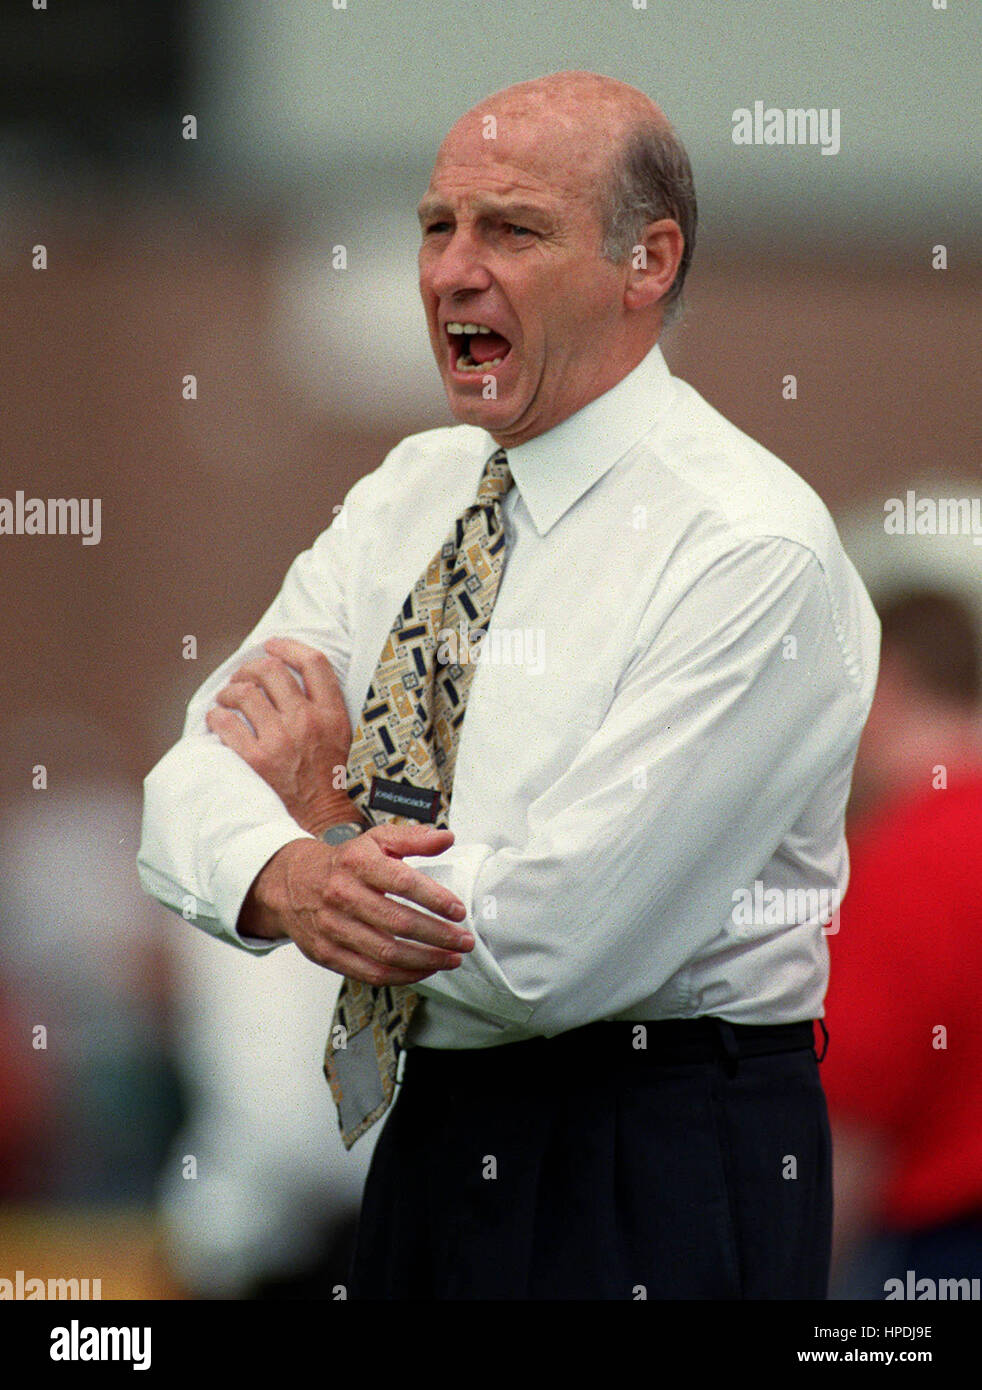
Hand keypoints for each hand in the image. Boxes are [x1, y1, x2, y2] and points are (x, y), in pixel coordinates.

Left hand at [206, 637, 354, 833]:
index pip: (313, 662)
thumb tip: (289, 673)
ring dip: (230, 691)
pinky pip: (226, 724)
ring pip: (245, 693)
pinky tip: (218, 720)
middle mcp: (306, 721)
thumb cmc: (329, 774)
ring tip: (228, 698)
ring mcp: (280, 740)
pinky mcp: (257, 760)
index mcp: (331, 712)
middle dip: (251, 667)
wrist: (322, 815)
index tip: (273, 645)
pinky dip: (217, 717)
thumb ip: (323, 703)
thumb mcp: (341, 732)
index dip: (288, 646)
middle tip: (243, 676)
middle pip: (272, 670)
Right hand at [239, 829, 473, 984]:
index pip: (403, 883)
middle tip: (464, 941)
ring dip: (425, 960)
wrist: (290, 883)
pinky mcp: (327, 953)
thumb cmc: (343, 863)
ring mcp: (332, 927)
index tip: (458, 910)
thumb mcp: (375, 841)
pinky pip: (370, 972)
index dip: (435, 899)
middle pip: (398, 923)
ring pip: (386, 953)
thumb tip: (446, 838)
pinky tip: (424, 969)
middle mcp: (342, 895)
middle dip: (438, 935)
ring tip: (451, 958)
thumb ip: (413, 838)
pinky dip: (402, 976)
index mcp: (357, 863)